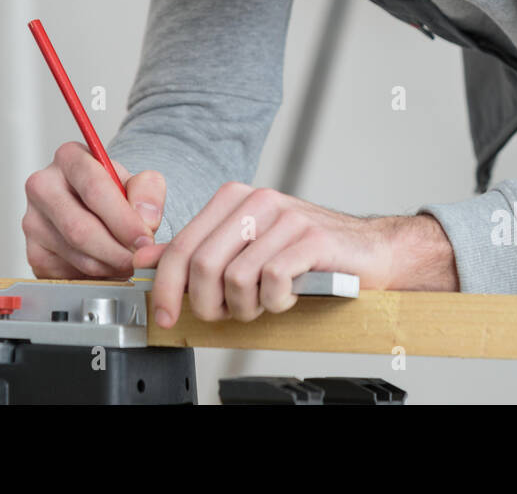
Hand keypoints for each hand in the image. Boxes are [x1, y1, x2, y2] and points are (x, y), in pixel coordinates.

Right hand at [22, 141, 164, 278]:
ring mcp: (33, 220)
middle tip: (139, 258)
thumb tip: (145, 219)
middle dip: (117, 249)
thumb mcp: (136, 183)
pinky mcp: (34, 251)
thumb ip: (148, 192)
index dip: (123, 219)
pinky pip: (69, 272)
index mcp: (69, 158)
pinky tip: (108, 265)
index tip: (144, 239)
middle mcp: (43, 185)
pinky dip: (96, 275)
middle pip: (79, 227)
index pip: (94, 188)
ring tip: (129, 260)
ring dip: (110, 265)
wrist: (94, 212)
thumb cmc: (112, 194)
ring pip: (76, 253)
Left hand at [133, 183, 456, 327]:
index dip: (166, 288)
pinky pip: (272, 280)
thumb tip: (146, 259)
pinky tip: (289, 295)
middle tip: (227, 315)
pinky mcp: (312, 237)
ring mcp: (285, 217)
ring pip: (236, 278)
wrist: (370, 253)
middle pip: (203, 266)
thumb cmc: (306, 254)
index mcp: (234, 200)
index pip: (181, 246)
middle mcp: (257, 200)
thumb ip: (197, 251)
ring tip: (264, 303)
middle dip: (208, 305)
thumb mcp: (244, 249)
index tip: (163, 316)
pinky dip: (276, 301)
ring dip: (247, 306)